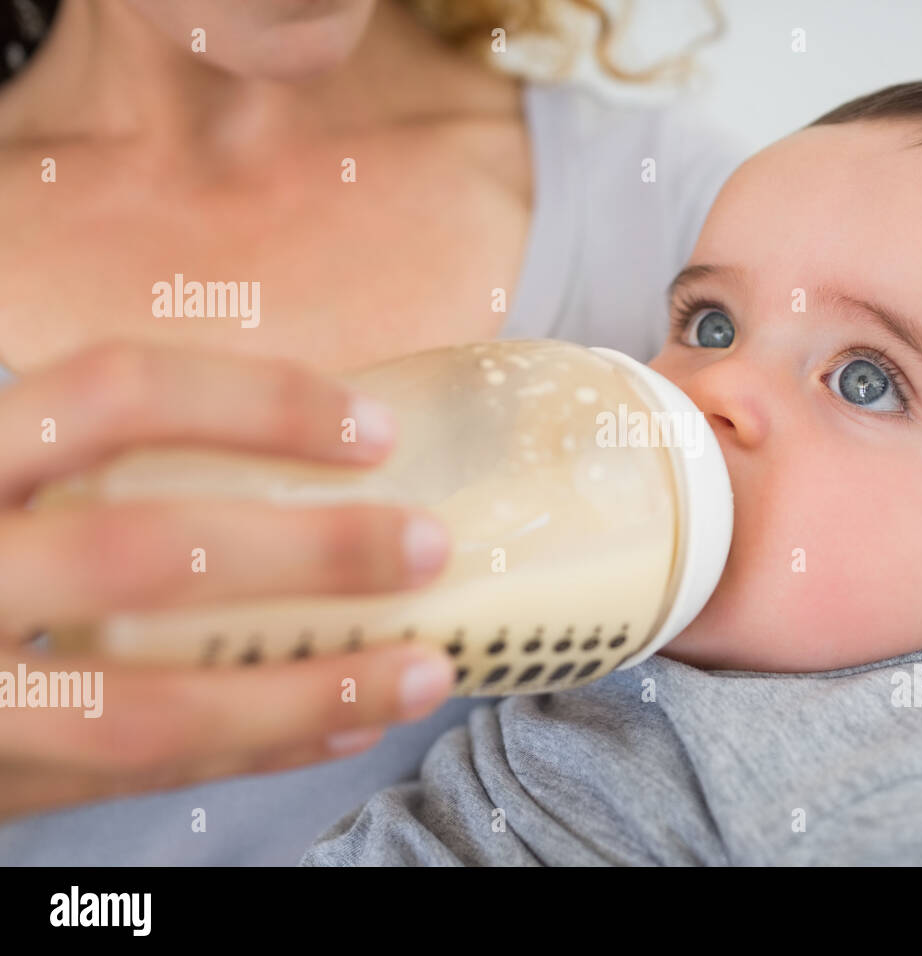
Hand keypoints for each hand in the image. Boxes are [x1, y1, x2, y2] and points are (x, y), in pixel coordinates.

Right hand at [0, 342, 455, 820]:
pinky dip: (258, 751)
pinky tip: (347, 724)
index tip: (373, 428)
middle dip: (312, 553)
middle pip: (146, 553)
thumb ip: (72, 453)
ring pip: (154, 708)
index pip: (111, 395)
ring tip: (427, 671)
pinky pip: (145, 777)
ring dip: (311, 689)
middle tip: (429, 544)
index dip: (256, 403)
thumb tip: (285, 439)